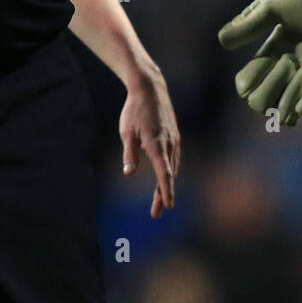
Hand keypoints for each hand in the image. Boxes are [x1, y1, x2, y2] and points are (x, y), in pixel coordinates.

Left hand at [119, 66, 180, 218]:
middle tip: (157, 213)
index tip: (167, 206)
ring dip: (167, 184)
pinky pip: (174, 157)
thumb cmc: (134, 110)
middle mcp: (169, 143)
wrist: (150, 88)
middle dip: (164, 194)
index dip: (166, 191)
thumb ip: (129, 154)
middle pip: (169, 174)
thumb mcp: (126, 132)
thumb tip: (129, 174)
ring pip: (173, 167)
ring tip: (160, 200)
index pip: (164, 173)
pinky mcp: (174, 135)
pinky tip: (166, 177)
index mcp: (157, 144)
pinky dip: (170, 171)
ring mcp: (174, 139)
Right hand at [218, 0, 301, 126]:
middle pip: (270, 95)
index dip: (247, 84)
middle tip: (282, 65)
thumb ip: (248, 26)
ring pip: (293, 101)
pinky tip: (300, 109)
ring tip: (289, 92)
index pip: (254, 76)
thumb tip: (222, 41)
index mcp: (276, 49)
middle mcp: (293, 62)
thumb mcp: (270, 9)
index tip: (244, 87)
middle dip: (268, 89)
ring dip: (287, 100)